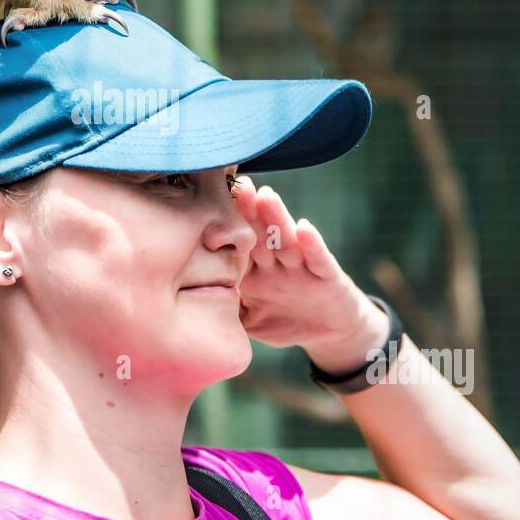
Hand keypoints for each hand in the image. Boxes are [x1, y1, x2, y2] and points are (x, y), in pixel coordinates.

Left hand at [231, 177, 389, 373]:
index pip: (238, 245)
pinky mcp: (327, 278)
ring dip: (277, 219)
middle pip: (260, 234)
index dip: (227, 226)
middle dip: (249, 211)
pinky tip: (304, 228)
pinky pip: (318, 260)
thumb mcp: (250, 321)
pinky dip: (312, 245)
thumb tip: (188, 305)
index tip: (212, 202)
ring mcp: (302, 268)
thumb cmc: (286, 321)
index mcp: (255, 271)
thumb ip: (226, 312)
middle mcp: (277, 264)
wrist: (331, 334)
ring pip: (286, 241)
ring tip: (266, 197)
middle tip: (236, 186)